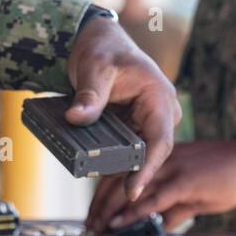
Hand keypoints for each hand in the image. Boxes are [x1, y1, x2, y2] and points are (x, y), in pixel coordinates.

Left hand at [65, 16, 181, 201]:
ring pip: (134, 154)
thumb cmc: (103, 49)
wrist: (98, 41)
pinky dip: (108, 156)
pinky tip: (89, 166)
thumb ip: (89, 96)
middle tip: (105, 195)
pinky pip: (123, 148)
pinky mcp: (132, 127)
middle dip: (128, 173)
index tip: (132, 192)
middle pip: (148, 153)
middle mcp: (159, 113)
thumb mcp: (95, 69)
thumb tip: (76, 119)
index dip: (146, 169)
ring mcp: (147, 122)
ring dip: (115, 165)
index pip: (159, 142)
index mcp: (159, 99)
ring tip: (92, 178)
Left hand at [85, 137, 235, 231]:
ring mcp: (171, 170)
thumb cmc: (228, 174)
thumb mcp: (197, 192)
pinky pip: (152, 198)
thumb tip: (166, 223)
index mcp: (159, 158)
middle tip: (88, 227)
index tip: (93, 214)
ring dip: (108, 211)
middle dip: (98, 205)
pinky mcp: (185, 182)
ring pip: (128, 189)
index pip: (120, 172)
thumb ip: (179, 206)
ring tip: (96, 229)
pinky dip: (132, 212)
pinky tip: (118, 223)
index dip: (102, 194)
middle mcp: (159, 160)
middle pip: (117, 180)